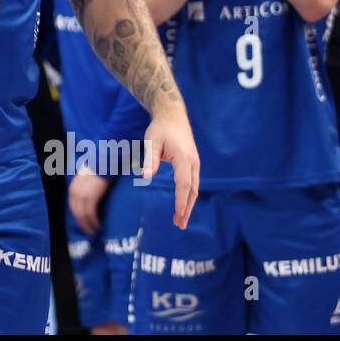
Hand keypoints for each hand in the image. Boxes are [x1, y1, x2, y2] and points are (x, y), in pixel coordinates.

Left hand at [68, 170, 109, 234]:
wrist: (103, 164)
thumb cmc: (97, 171)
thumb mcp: (86, 181)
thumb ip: (84, 190)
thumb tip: (87, 201)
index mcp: (72, 189)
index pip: (73, 208)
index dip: (78, 218)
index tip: (84, 225)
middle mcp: (74, 193)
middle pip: (76, 214)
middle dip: (82, 224)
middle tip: (89, 232)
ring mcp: (82, 196)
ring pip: (83, 216)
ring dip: (88, 225)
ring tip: (94, 231)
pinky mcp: (91, 198)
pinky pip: (91, 214)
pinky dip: (94, 222)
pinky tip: (98, 226)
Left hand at [141, 106, 199, 229]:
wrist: (172, 115)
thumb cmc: (160, 128)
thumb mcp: (152, 141)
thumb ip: (150, 159)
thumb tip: (145, 177)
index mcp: (184, 158)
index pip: (183, 185)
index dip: (181, 201)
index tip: (178, 215)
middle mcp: (193, 162)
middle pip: (192, 190)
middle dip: (186, 208)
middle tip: (179, 225)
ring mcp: (194, 163)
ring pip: (193, 188)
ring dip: (188, 204)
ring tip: (180, 220)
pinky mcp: (192, 163)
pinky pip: (192, 183)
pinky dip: (188, 196)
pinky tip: (183, 205)